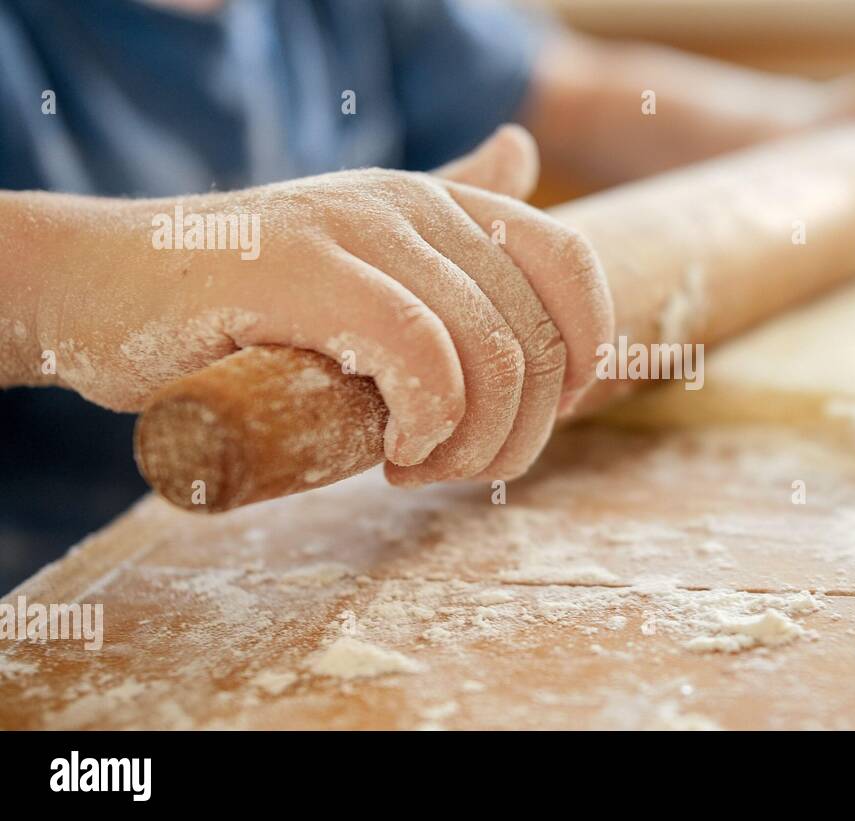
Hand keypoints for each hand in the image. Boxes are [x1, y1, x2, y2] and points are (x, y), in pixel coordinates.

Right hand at [3, 125, 612, 482]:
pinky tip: (394, 450)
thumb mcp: (359, 252)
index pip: (570, 266)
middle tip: (453, 468)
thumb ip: (442, 216)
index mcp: (440, 202)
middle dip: (521, 430)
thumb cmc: (237, 296)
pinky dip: (429, 421)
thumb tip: (520, 152)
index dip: (587, 351)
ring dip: (472, 443)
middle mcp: (412, 204)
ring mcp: (356, 229)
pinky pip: (419, 353)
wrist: (96, 286)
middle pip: (537, 337)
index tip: (545, 413)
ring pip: (490, 354)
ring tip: (415, 466)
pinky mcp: (299, 269)